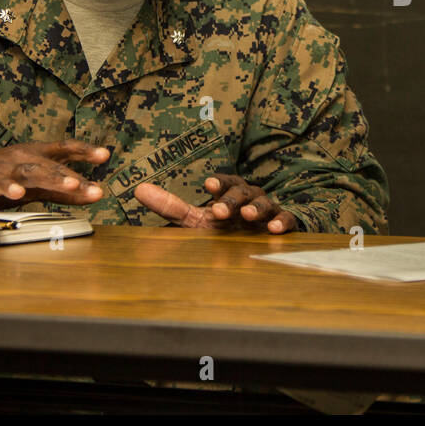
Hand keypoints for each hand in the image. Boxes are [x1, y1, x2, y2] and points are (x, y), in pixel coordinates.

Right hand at [0, 139, 109, 206]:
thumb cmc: (3, 176)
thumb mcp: (36, 183)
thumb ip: (63, 190)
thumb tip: (93, 194)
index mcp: (37, 155)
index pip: (64, 148)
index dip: (85, 150)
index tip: (105, 154)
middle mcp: (23, 157)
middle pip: (52, 165)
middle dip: (75, 177)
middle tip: (96, 189)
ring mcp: (5, 168)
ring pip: (32, 172)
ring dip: (53, 177)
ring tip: (71, 185)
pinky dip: (8, 187)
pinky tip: (18, 193)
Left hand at [133, 173, 298, 232]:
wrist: (260, 242)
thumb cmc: (225, 227)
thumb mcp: (195, 219)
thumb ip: (169, 206)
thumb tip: (138, 189)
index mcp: (230, 193)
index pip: (225, 183)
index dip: (218, 183)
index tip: (207, 185)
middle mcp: (250, 198)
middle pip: (242, 192)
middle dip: (231, 200)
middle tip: (219, 211)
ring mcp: (268, 211)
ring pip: (264, 204)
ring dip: (255, 209)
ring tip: (247, 216)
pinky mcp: (284, 224)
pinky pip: (286, 220)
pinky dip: (282, 222)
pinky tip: (274, 229)